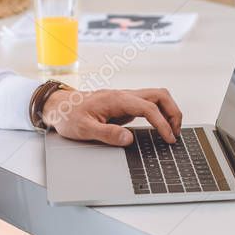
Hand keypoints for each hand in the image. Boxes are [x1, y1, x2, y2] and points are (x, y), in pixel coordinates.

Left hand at [41, 88, 182, 146]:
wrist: (58, 106)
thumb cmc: (69, 116)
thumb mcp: (84, 129)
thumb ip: (107, 134)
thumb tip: (128, 138)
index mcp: (116, 99)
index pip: (148, 108)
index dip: (162, 124)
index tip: (168, 138)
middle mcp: (124, 95)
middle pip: (160, 95)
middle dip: (173, 112)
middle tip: (176, 133)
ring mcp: (125, 99)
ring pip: (156, 97)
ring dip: (168, 111)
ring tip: (172, 131)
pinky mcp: (124, 104)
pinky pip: (148, 104)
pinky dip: (160, 113)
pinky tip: (160, 127)